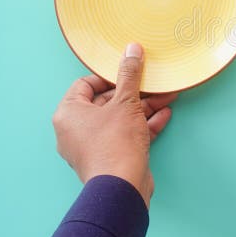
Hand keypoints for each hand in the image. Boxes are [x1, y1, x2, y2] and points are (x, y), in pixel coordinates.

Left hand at [52, 43, 176, 207]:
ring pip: (119, 119)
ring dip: (143, 108)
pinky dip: (142, 125)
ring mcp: (92, 146)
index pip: (85, 84)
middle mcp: (75, 130)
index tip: (128, 72)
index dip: (108, 76)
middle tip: (153, 84)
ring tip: (166, 97)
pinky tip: (164, 116)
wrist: (122, 187)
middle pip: (106, 102)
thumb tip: (132, 49)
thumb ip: (129, 75)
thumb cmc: (115, 142)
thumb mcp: (126, 102)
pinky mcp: (109, 158)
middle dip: (134, 93)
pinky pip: (125, 135)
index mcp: (69, 113)